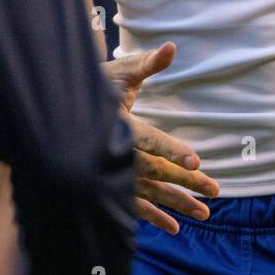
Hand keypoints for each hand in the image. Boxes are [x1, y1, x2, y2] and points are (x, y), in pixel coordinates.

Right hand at [103, 42, 219, 232]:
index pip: (149, 140)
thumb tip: (172, 46)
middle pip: (155, 171)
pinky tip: (175, 228)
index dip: (172, 151)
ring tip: (205, 213)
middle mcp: (114, 153)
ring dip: (176, 204)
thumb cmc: (95, 84)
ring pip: (148, 192)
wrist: (60, 109)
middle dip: (185, 183)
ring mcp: (112, 172)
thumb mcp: (120, 71)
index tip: (196, 162)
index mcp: (118, 125)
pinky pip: (134, 206)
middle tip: (215, 191)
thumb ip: (148, 63)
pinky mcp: (111, 183)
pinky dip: (154, 218)